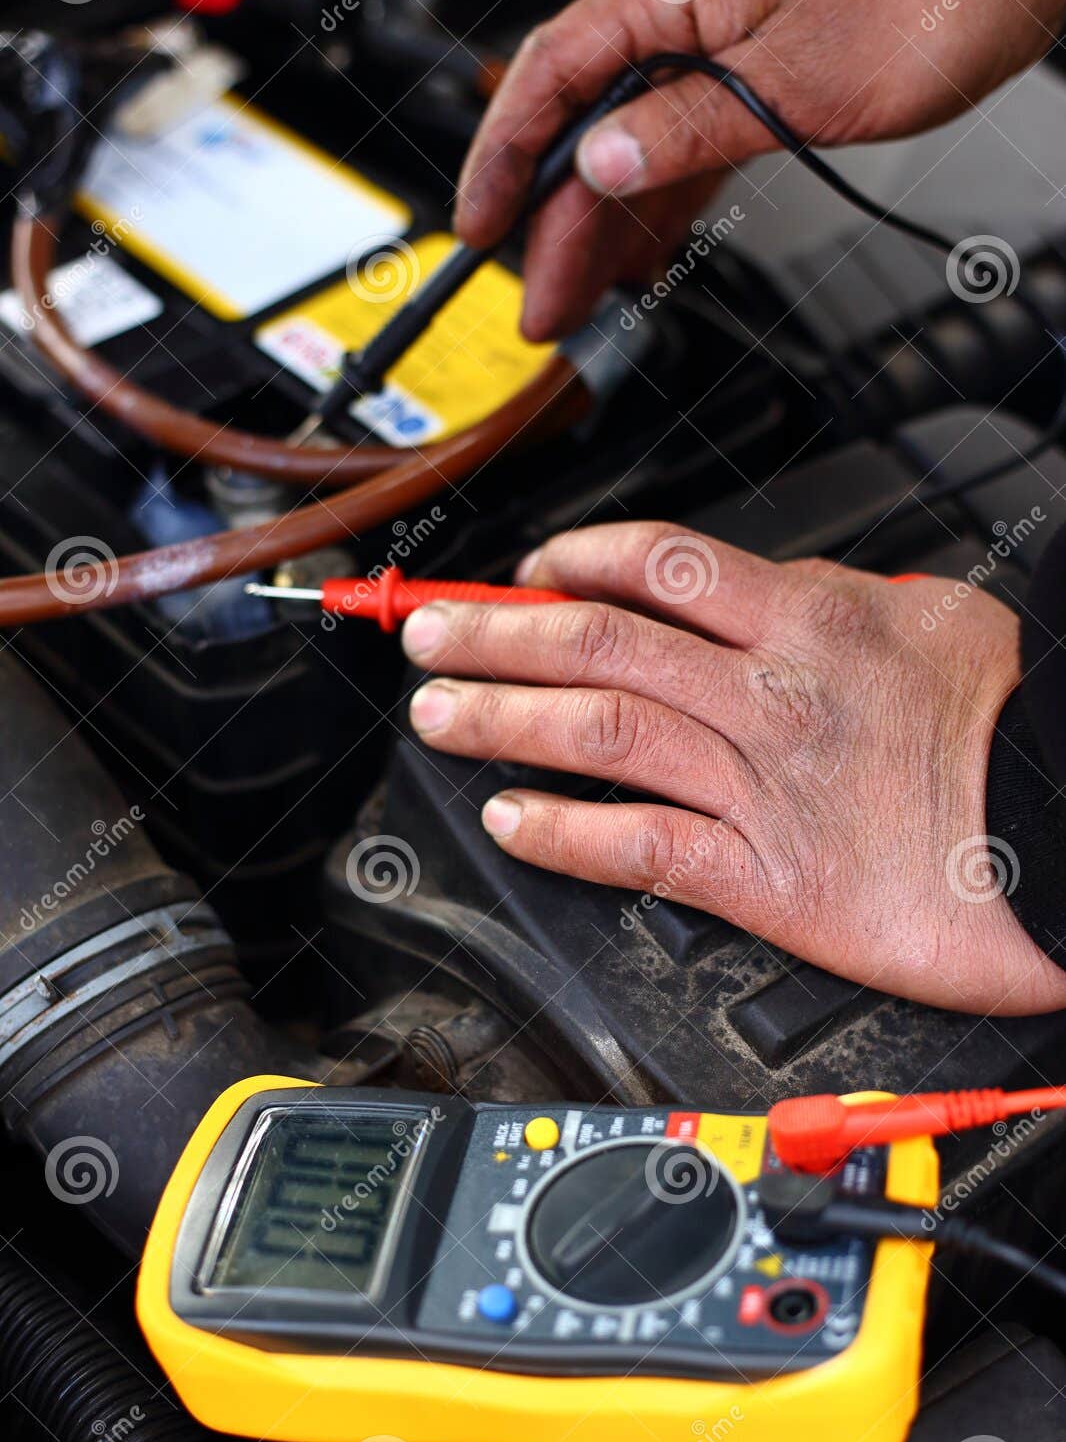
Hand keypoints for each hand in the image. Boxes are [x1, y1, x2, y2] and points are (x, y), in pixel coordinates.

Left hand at [402, 522, 1065, 1015]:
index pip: (658, 565)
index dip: (573, 561)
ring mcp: (762, 786)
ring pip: (597, 732)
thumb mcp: (938, 624)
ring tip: (436, 714)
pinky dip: (563, 833)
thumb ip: (839, 609)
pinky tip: (511, 821)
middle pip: (598, 641)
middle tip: (428, 632)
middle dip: (496, 632)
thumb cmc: (1019, 731)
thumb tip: (774, 597)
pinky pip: (641, 848)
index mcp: (812, 619)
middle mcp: (770, 693)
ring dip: (499, 718)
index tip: (526, 571)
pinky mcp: (771, 880)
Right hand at [455, 0, 1065, 339]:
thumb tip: (603, 166)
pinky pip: (688, 142)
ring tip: (585, 302)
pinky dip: (665, 202)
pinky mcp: (762, 64)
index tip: (479, 231)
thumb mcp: (798, 84)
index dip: (505, 160)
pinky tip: (645, 252)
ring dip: (608, 226)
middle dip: (558, 225)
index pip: (552, 78)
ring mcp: (724, 37)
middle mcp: (688, 8)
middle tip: (544, 310)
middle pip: (590, 127)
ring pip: (638, 143)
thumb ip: (689, 129)